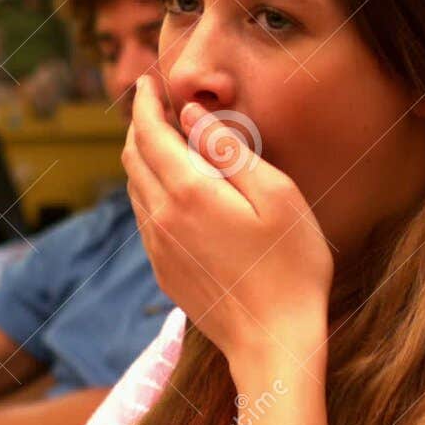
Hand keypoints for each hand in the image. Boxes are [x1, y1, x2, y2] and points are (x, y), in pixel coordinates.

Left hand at [123, 75, 331, 375]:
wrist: (272, 343)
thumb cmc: (291, 268)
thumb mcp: (277, 196)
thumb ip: (231, 151)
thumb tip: (194, 115)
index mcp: (188, 193)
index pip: (150, 133)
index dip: (146, 103)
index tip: (149, 81)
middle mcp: (162, 218)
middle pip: (133, 157)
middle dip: (140, 124)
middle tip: (156, 104)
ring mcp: (159, 248)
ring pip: (135, 188)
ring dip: (142, 157)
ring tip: (163, 139)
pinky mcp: (164, 271)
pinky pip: (145, 217)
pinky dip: (149, 189)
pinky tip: (172, 189)